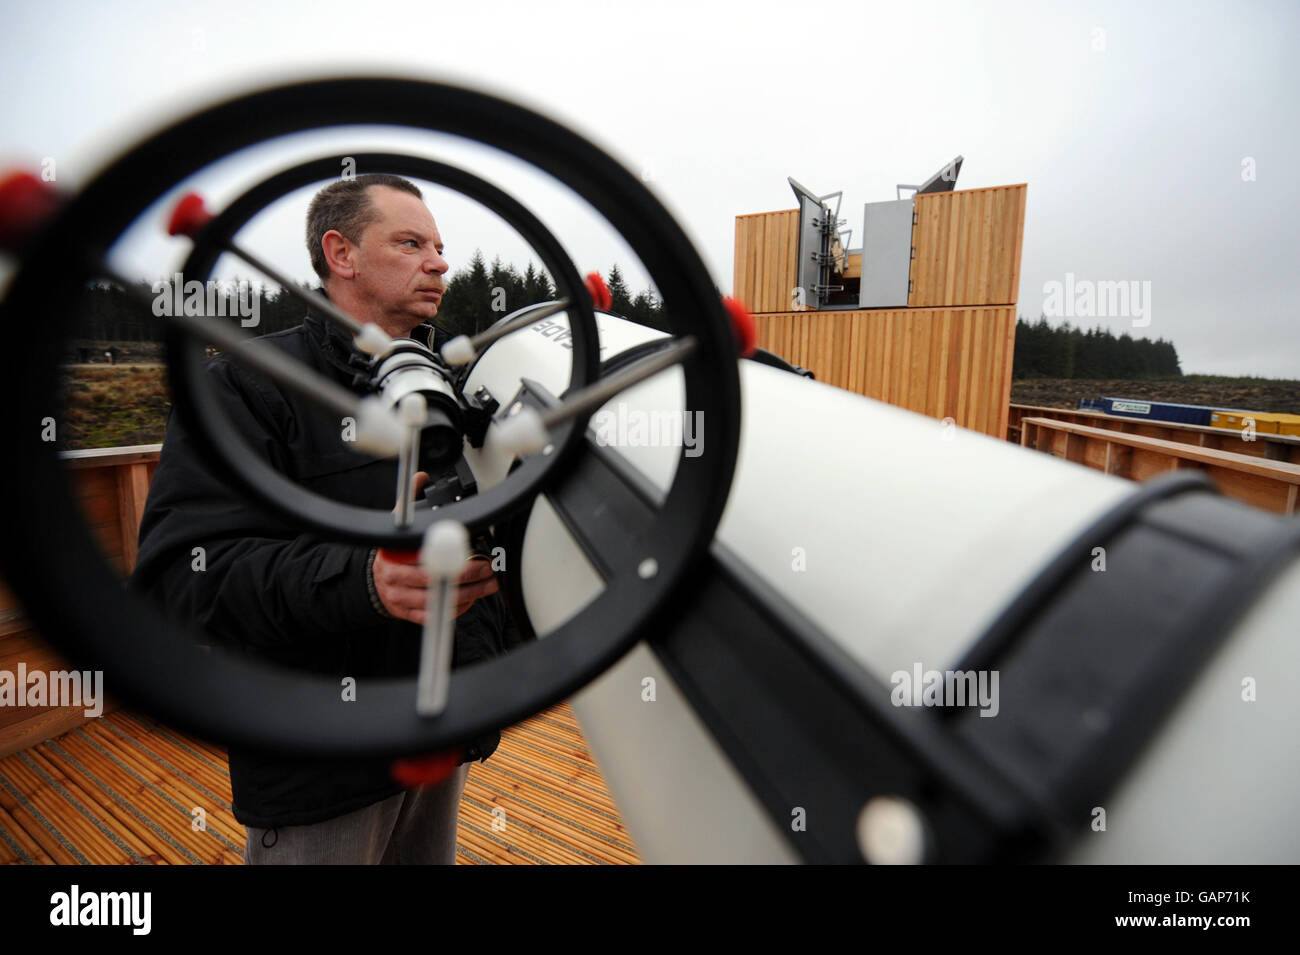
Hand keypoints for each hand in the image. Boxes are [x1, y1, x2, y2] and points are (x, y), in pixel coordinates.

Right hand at [371, 471, 500, 624]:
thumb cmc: (392, 554)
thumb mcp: (397, 525)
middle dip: (467, 577)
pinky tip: (471, 600)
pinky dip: (455, 609)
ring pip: (438, 601)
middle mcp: (394, 578)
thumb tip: (421, 478)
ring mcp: (401, 599)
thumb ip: (409, 502)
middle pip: (434, 581)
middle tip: (489, 570)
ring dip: (468, 595)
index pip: (423, 557)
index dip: (451, 557)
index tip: (473, 554)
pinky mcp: (408, 615)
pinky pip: (435, 616)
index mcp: (392, 555)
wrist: (374, 581)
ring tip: (489, 585)